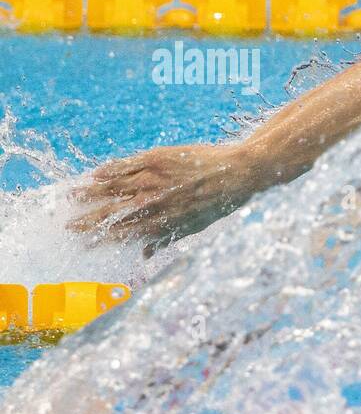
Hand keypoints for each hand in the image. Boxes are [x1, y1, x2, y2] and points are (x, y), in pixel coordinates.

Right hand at [70, 143, 251, 251]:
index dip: (104, 238)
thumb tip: (145, 254)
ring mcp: (153, 178)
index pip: (125, 233)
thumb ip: (167, 237)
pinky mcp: (156, 159)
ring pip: (114, 186)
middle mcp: (154, 201)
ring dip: (91, 193)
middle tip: (70, 226)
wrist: (237, 171)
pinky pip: (126, 165)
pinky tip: (95, 174)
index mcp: (163, 220)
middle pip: (113, 213)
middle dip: (89, 220)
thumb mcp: (195, 225)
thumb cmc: (218, 201)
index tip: (87, 243)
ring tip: (72, 195)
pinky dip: (109, 170)